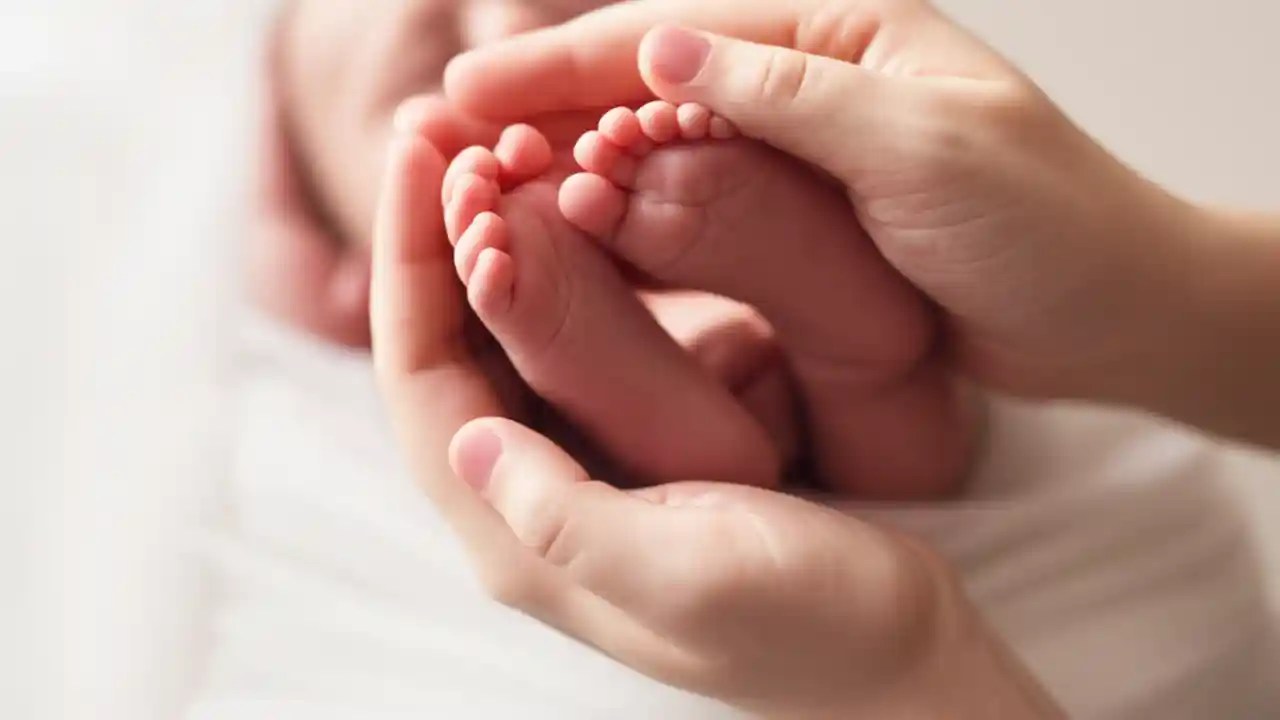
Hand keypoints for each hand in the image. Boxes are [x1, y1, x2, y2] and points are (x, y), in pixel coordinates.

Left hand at [371, 123, 1061, 718]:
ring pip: (509, 336)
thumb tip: (465, 440)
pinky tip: (584, 207)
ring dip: (501, 239)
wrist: (896, 648)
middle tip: (450, 130)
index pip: (422, 383)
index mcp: (521, 541)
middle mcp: (531, 501)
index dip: (411, 265)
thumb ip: (568, 519)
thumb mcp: (690, 579)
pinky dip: (573, 267)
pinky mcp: (639, 447)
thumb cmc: (808, 628)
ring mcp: (585, 470)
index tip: (424, 157)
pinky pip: (582, 343)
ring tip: (503, 148)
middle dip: (441, 235)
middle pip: (450, 346)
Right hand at [442, 0, 1209, 414]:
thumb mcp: (923, 144)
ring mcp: (798, 149)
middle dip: (547, 110)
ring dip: (576, 164)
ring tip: (489, 191)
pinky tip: (579, 232)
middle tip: (448, 144)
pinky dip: (633, 217)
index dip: (562, 64)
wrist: (1110, 308)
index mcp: (836, 30)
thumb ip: (790, 94)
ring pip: (660, 146)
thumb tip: (662, 50)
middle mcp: (806, 79)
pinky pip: (696, 204)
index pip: (671, 35)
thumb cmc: (1042, 219)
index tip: (467, 92)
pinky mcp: (801, 217)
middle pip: (646, 83)